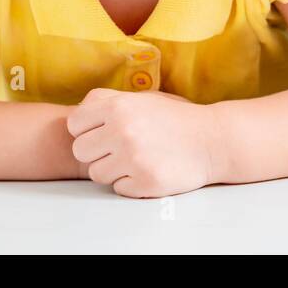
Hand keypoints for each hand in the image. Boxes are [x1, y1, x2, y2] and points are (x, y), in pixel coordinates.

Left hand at [67, 88, 224, 196]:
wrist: (212, 140)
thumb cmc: (174, 119)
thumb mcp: (142, 98)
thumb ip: (107, 100)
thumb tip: (77, 112)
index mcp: (119, 107)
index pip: (74, 125)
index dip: (87, 130)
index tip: (104, 132)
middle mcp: (123, 131)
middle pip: (81, 151)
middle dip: (98, 151)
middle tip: (120, 148)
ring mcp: (133, 158)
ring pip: (97, 173)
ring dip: (113, 169)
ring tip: (137, 159)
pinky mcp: (145, 182)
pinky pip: (118, 188)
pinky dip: (131, 183)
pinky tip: (149, 169)